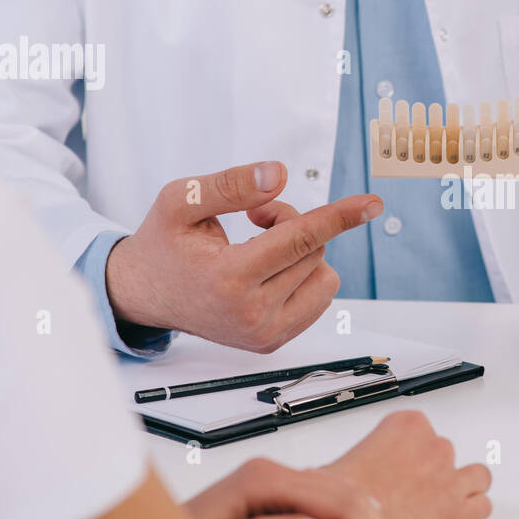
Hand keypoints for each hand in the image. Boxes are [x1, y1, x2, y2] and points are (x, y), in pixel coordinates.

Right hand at [106, 161, 381, 351]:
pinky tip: (267, 272)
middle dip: (294, 222)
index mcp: (228, 278)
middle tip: (255, 217)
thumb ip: (230, 185)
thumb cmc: (164, 243)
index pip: (298, 239)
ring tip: (260, 247)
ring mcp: (264, 334)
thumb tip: (279, 175)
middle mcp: (251, 313)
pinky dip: (303, 275)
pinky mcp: (273, 342)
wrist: (145, 294)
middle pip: (313, 250)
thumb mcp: (181, 201)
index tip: (373, 203)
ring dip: (303, 252)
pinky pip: (318, 298)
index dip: (338, 216)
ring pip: (324, 276)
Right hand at [322, 411, 491, 518]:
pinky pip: (483, 506)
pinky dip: (471, 512)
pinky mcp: (460, 513)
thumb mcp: (343, 463)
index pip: (421, 428)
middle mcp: (434, 446)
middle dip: (431, 471)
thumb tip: (357, 474)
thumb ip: (364, 459)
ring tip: (441, 503)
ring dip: (462, 486)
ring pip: (477, 475)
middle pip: (444, 452)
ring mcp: (451, 479)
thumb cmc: (338, 504)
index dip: (410, 451)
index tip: (398, 467)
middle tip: (409, 493)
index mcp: (407, 425)